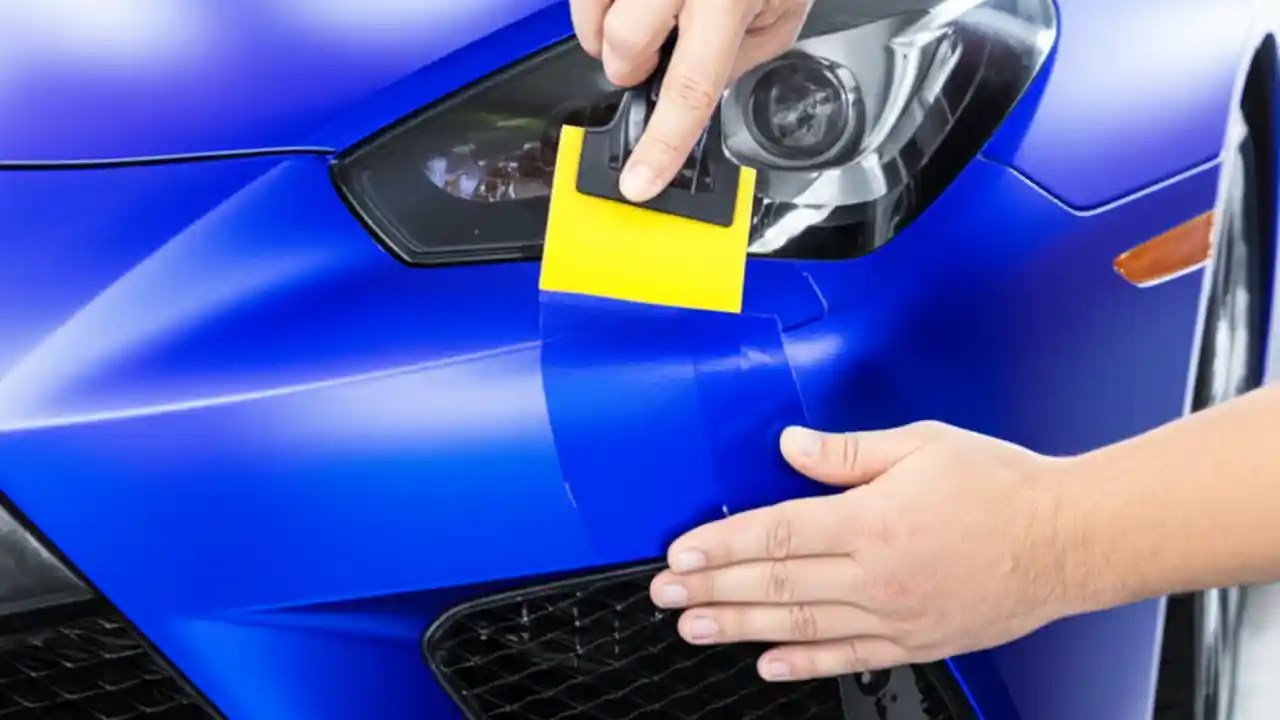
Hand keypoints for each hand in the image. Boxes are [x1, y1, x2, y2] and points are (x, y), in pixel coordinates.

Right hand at [570, 0, 813, 201]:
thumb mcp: (783, 7)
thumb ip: (742, 54)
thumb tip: (700, 88)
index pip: (691, 87)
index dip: (662, 142)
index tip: (639, 181)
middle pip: (622, 46)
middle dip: (629, 64)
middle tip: (651, 55)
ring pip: (590, 13)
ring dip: (604, 31)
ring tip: (638, 18)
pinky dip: (596, 3)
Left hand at [649, 422, 1073, 681]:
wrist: (1067, 540)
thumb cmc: (999, 485)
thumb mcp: (921, 445)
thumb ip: (846, 452)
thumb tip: (790, 446)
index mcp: (873, 520)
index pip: (775, 534)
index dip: (719, 545)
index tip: (679, 554)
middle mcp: (878, 574)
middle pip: (775, 584)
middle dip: (711, 589)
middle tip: (666, 596)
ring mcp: (896, 616)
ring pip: (800, 625)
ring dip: (739, 628)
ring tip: (694, 629)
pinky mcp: (915, 643)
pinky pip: (847, 658)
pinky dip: (802, 663)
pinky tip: (765, 664)